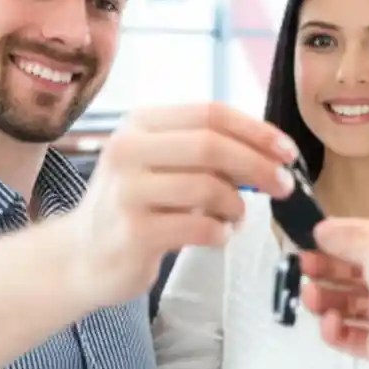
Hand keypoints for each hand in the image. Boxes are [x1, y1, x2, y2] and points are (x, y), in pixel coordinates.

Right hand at [63, 103, 297, 308]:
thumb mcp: (159, 163)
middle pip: (211, 146)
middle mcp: (128, 151)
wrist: (81, 256)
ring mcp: (127, 193)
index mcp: (139, 124)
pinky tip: (217, 235)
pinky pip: (199, 227)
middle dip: (258, 165)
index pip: (210, 113)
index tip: (287, 152)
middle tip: (284, 186)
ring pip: (208, 188)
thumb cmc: (134, 205)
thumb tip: (272, 153)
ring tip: (235, 217)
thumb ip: (206, 152)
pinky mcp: (134, 234)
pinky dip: (221, 233)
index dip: (256, 130)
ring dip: (238, 205)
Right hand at [298, 219, 368, 368]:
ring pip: (348, 305)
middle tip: (302, 266)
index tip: (311, 237)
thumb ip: (349, 239)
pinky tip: (330, 321)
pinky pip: (350, 335)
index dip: (339, 238)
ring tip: (310, 296)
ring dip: (326, 298)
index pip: (368, 240)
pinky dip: (335, 329)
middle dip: (326, 268)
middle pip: (353, 273)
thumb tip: (321, 229)